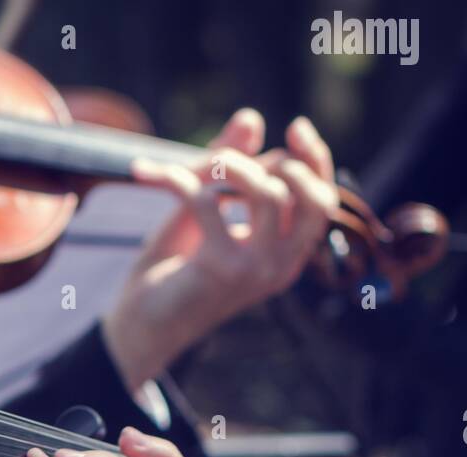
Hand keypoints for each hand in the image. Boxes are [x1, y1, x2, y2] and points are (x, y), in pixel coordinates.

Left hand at [101, 110, 337, 390]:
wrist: (143, 327)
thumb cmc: (176, 271)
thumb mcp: (207, 213)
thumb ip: (230, 169)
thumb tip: (252, 118)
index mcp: (286, 257)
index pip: (323, 203)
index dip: (317, 162)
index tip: (296, 128)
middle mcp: (279, 267)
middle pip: (309, 197)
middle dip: (279, 163)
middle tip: (236, 163)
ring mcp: (254, 270)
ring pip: (266, 191)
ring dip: (226, 166)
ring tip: (189, 171)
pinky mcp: (220, 269)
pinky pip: (209, 200)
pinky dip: (176, 180)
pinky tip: (149, 177)